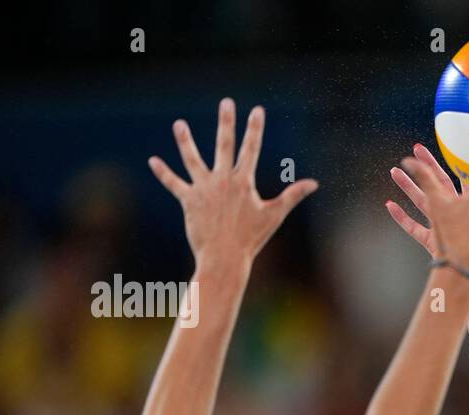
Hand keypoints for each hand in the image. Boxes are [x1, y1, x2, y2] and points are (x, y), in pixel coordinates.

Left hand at [148, 98, 318, 267]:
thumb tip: (314, 183)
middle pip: (224, 145)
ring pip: (193, 160)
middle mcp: (223, 180)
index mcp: (244, 182)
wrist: (225, 257)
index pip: (251, 150)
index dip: (255, 129)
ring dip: (185, 141)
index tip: (257, 110)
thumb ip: (293, 195)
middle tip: (226, 103)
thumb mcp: (274, 215)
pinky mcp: (189, 200)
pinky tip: (153, 161)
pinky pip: (174, 184)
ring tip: (178, 124)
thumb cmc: (251, 238)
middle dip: (227, 122)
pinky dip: (163, 173)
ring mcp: (204, 189)